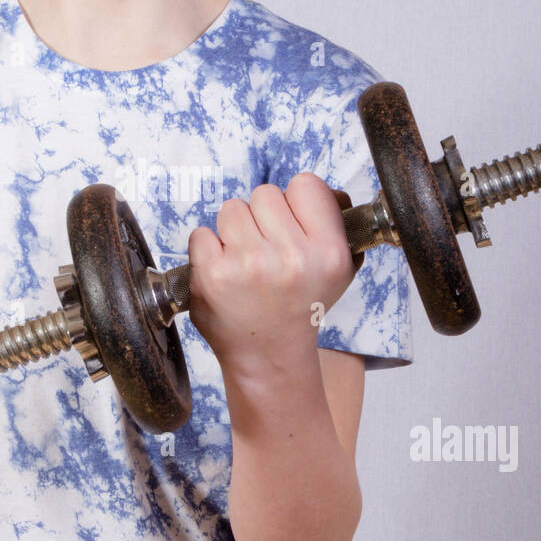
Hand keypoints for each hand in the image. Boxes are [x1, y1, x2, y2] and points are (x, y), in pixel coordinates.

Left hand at [186, 173, 361, 377]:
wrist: (269, 356)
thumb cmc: (300, 307)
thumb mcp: (338, 271)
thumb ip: (335, 225)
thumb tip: (331, 192)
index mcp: (328, 252)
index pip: (306, 184)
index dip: (294, 202)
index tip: (290, 224)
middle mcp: (292, 257)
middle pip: (265, 193)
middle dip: (262, 218)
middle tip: (267, 251)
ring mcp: (249, 264)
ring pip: (232, 208)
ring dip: (234, 230)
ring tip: (246, 262)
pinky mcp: (213, 274)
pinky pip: (201, 233)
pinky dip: (207, 250)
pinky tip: (224, 273)